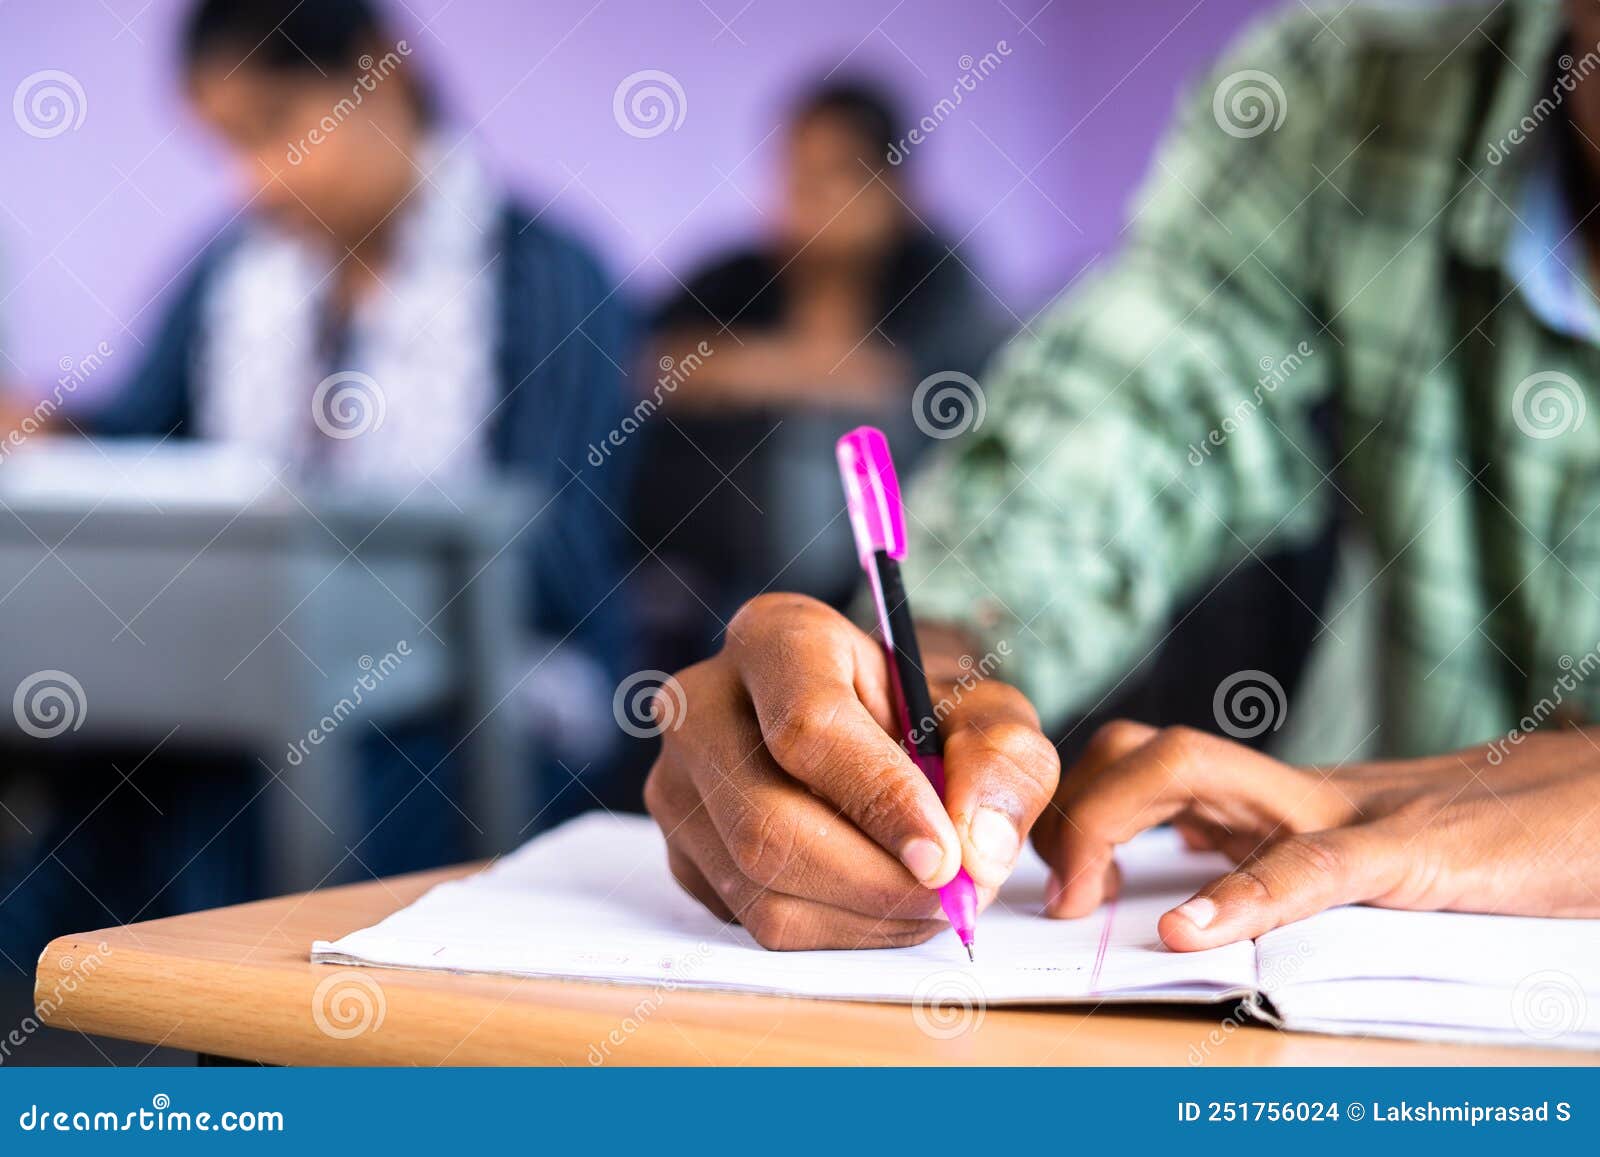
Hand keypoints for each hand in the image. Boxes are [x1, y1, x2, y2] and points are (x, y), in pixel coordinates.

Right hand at [644, 593, 1059, 948]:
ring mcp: (677, 784)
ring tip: (927, 899)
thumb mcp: (984, 714)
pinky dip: (836, 932)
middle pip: (767, 825)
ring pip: (758, 889)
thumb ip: (1003, 761)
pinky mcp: (680, 853)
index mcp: (774, 638)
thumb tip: (977, 852)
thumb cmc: (921, 716)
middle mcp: (700, 705)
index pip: (808, 729)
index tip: (948, 858)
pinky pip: (753, 923)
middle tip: (953, 898)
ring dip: (864, 918)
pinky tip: (880, 902)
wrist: (869, 734)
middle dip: (876, 882)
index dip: (882, 803)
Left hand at [1032, 721, 1599, 949]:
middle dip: (1072, 809)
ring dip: (1113, 823)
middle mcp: (1288, 792)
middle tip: (1049, 892)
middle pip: (1144, 752)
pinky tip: (1188, 931)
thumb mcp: (1348, 863)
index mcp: (1273, 800)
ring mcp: (1342, 810)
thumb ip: (1270, 863)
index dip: (1074, 805)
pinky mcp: (1406, 853)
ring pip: (1195, 770)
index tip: (1040, 873)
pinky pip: (1309, 866)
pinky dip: (1242, 896)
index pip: (1141, 765)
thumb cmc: (1471, 849)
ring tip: (1081, 896)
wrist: (1595, 814)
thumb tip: (1185, 884)